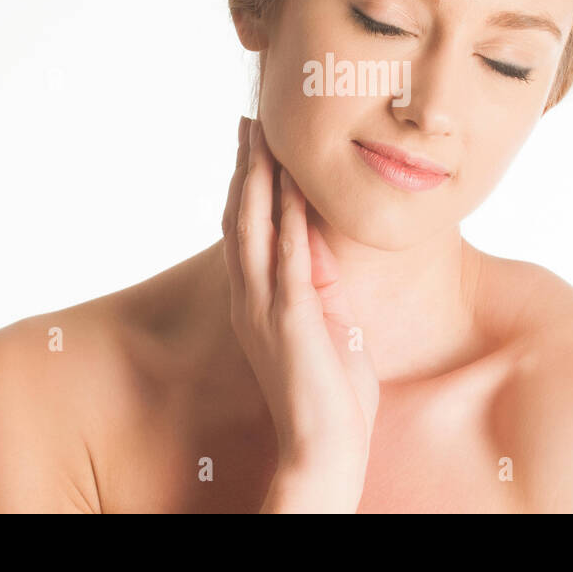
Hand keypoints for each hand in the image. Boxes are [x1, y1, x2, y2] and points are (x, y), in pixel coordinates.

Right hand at [222, 116, 379, 511]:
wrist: (323, 449)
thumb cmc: (331, 398)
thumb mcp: (330, 326)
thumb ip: (321, 284)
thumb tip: (319, 242)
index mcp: (257, 303)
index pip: (246, 231)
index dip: (247, 185)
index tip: (252, 145)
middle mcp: (251, 299)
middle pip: (241, 218)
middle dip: (247, 167)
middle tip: (250, 122)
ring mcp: (267, 307)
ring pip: (255, 227)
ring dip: (259, 178)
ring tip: (263, 136)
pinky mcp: (292, 317)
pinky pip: (288, 256)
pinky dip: (288, 217)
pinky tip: (291, 186)